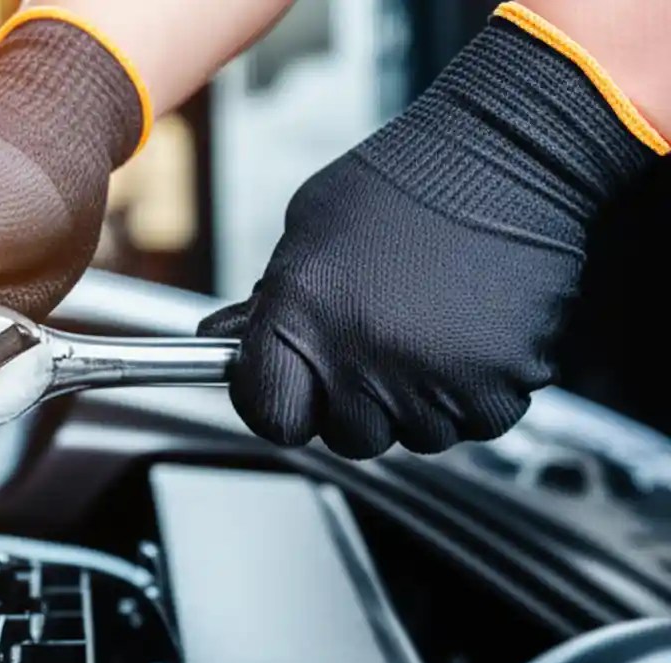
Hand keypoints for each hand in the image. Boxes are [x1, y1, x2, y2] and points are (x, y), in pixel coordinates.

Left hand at [200, 11, 660, 458]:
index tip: (288, 385)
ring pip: (414, 434)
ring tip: (428, 326)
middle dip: (354, 401)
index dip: (277, 401)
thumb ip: (268, 303)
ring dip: (417, 397)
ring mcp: (432, 381)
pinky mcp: (496, 386)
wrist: (506, 157)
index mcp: (303, 321)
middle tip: (374, 342)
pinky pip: (474, 422)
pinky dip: (474, 391)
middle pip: (346, 434)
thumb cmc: (403, 183)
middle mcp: (363, 360)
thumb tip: (227, 344)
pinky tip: (469, 334)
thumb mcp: (306, 233)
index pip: (271, 415)